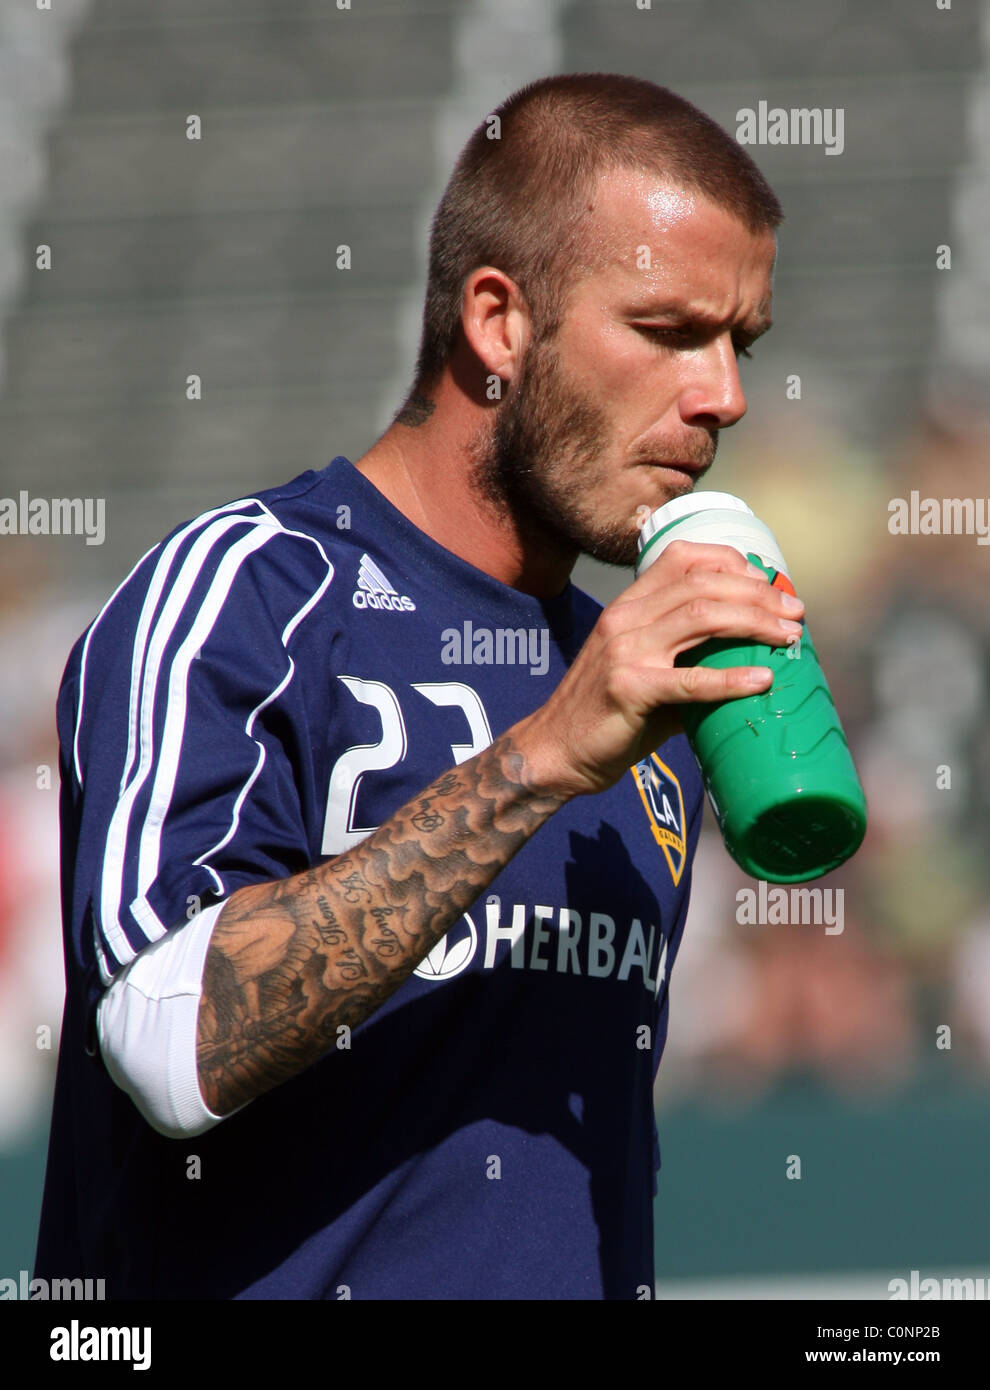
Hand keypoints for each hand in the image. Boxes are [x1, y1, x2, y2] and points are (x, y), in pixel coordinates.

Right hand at [513, 540, 804, 798]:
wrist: (555, 752)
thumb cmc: (607, 717)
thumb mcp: (643, 671)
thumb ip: (687, 659)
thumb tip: (752, 663)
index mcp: (627, 607)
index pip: (682, 558)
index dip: (732, 561)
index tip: (768, 582)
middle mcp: (625, 619)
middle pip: (703, 584)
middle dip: (758, 592)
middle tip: (795, 610)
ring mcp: (625, 652)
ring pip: (702, 616)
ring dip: (755, 621)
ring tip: (790, 636)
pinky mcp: (628, 690)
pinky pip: (690, 680)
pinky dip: (731, 678)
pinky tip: (762, 679)